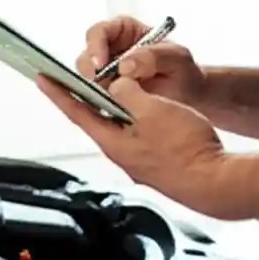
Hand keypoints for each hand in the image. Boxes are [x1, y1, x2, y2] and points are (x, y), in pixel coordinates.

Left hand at [38, 75, 243, 219]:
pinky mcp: (157, 161)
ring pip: (123, 124)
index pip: (77, 111)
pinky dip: (140, 116)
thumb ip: (128, 94)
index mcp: (112, 141)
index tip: (43, 79)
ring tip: (127, 87)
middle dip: (92, 96)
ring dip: (121, 104)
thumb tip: (117, 85)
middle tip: (87, 77)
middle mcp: (121, 153)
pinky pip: (142, 132)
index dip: (59, 93)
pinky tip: (153, 109)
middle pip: (98, 118)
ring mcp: (139, 159)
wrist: (215, 182)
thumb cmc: (185, 150)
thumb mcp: (151, 110)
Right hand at [76, 15, 206, 107]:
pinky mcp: (107, 97)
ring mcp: (106, 76)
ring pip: (86, 82)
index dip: (95, 47)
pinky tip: (111, 112)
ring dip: (95, 93)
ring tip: (112, 102)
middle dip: (91, 75)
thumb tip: (124, 65)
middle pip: (86, 59)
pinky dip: (99, 106)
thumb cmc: (184, 72)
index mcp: (124, 31)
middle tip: (102, 89)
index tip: (100, 65)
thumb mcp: (177, 58)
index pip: (99, 32)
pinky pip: (93, 101)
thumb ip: (153, 56)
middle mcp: (110, 52)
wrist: (191, 98)